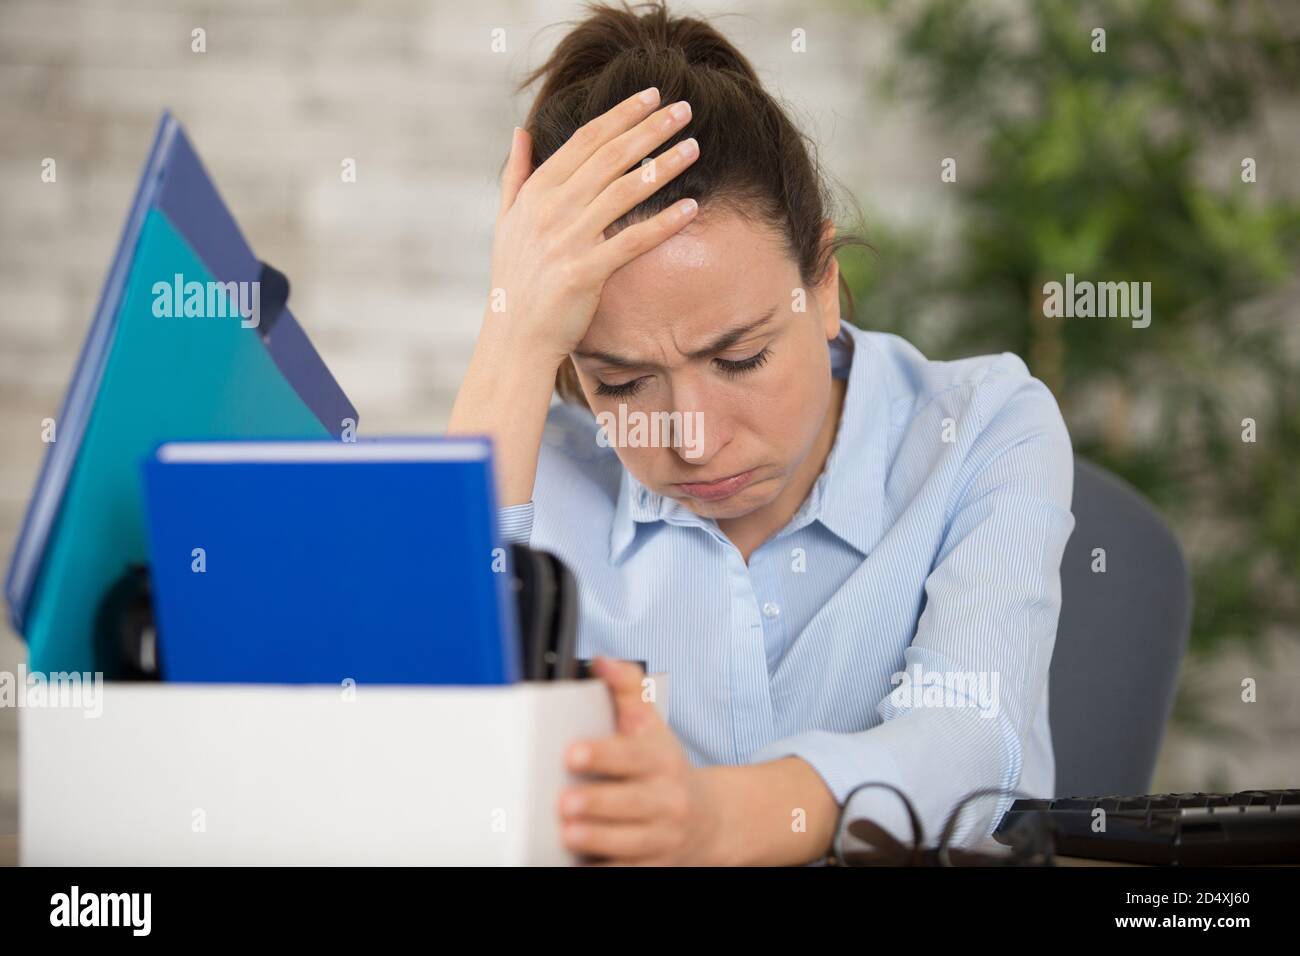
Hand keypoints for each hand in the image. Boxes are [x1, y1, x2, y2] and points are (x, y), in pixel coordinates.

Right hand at [488, 87, 700, 363]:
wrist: (514, 337)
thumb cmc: (515, 280)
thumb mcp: (507, 222)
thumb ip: (517, 175)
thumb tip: (521, 131)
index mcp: (536, 192)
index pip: (584, 140)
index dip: (620, 114)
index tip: (652, 96)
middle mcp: (550, 210)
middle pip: (609, 157)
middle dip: (649, 129)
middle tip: (684, 109)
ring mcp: (566, 241)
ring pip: (623, 192)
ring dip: (663, 166)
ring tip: (694, 147)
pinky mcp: (583, 273)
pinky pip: (631, 242)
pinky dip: (662, 225)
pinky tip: (691, 209)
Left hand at [558, 657, 723, 864]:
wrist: (711, 821)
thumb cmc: (666, 769)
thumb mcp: (654, 726)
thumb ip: (627, 690)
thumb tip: (601, 662)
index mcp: (661, 760)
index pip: (634, 754)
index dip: (604, 754)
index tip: (573, 753)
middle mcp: (665, 799)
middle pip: (633, 802)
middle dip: (598, 803)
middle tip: (565, 802)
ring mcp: (661, 838)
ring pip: (630, 842)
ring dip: (599, 839)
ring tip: (568, 833)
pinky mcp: (654, 868)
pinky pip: (628, 871)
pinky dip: (605, 869)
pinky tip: (580, 864)